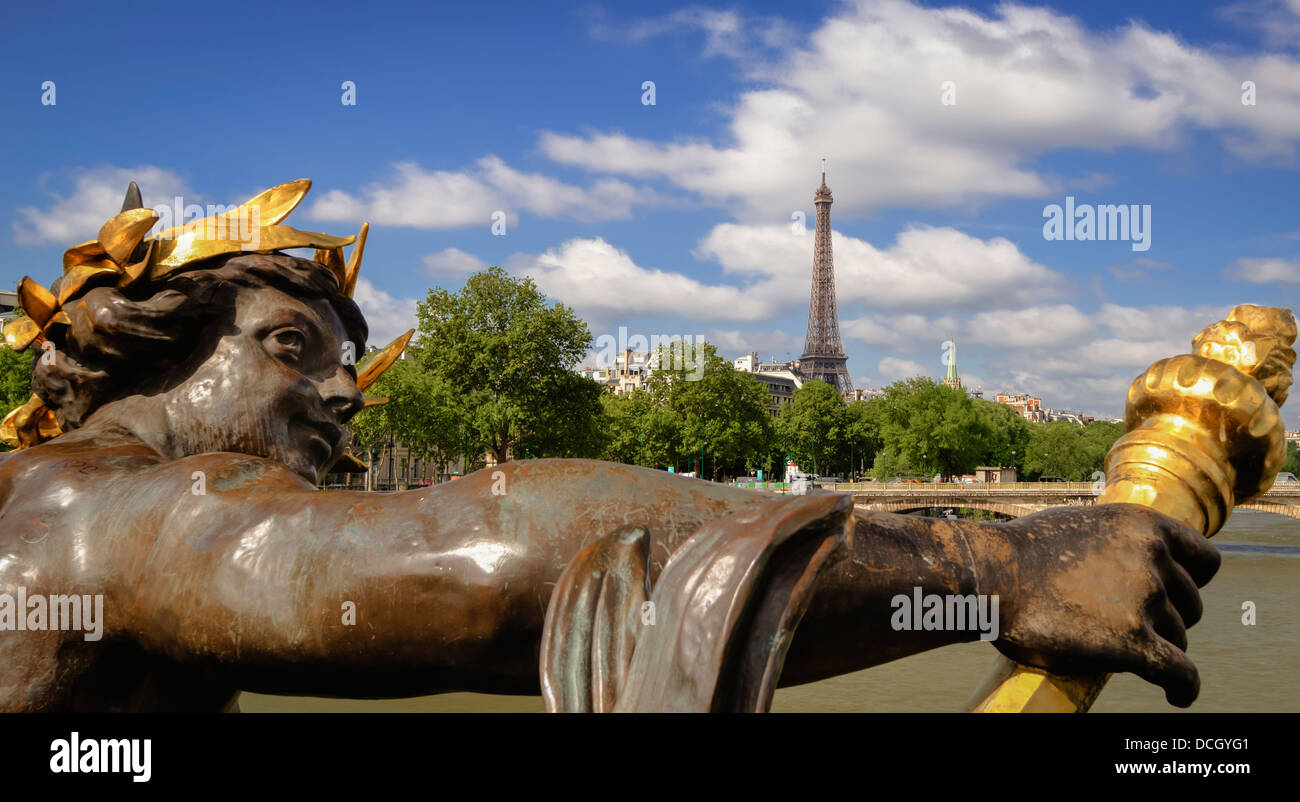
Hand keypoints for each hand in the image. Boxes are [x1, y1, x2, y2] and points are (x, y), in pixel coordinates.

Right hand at [984, 504, 1219, 706]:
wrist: (989, 574)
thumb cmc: (1018, 551)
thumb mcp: (1077, 524)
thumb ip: (1112, 540)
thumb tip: (1121, 556)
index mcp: (1142, 525)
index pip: (1205, 559)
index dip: (1194, 582)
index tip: (1178, 595)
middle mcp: (1152, 558)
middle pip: (1191, 604)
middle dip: (1170, 618)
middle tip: (1136, 627)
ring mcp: (1145, 599)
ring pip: (1180, 639)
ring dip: (1160, 649)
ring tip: (1126, 654)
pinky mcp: (1133, 642)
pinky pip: (1179, 673)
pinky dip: (1183, 688)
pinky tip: (1176, 696)